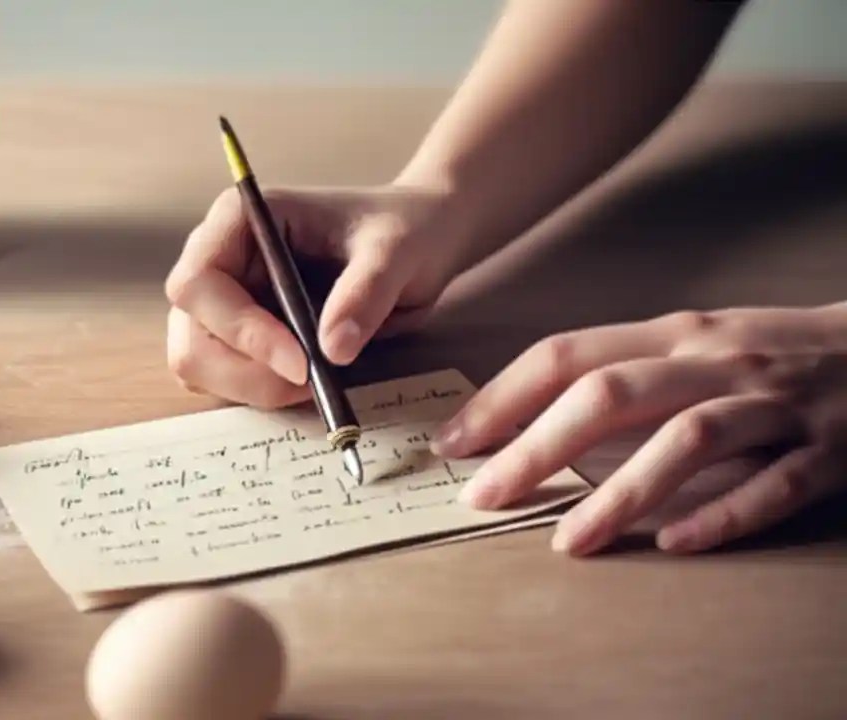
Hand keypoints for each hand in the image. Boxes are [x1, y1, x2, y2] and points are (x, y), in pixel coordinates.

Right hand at [165, 185, 461, 407]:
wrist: (416, 243)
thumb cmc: (402, 230)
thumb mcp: (395, 252)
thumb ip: (365, 293)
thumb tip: (332, 350)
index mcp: (239, 219)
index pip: (198, 283)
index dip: (239, 330)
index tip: (300, 362)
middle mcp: (220, 259)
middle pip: (190, 334)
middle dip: (245, 371)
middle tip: (310, 382)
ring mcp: (225, 301)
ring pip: (200, 365)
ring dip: (253, 387)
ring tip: (316, 380)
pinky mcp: (240, 336)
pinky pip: (226, 379)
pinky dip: (261, 392)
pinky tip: (310, 379)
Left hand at [433, 305, 846, 554]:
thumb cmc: (773, 352)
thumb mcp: (693, 346)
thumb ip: (621, 374)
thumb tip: (525, 419)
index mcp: (672, 335)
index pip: (566, 355)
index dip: (502, 397)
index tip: (453, 441)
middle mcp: (715, 361)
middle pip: (610, 395)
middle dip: (535, 447)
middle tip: (483, 496)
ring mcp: (773, 403)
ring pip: (687, 437)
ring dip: (620, 492)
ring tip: (568, 540)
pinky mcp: (829, 448)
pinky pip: (774, 483)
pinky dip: (725, 514)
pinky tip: (676, 544)